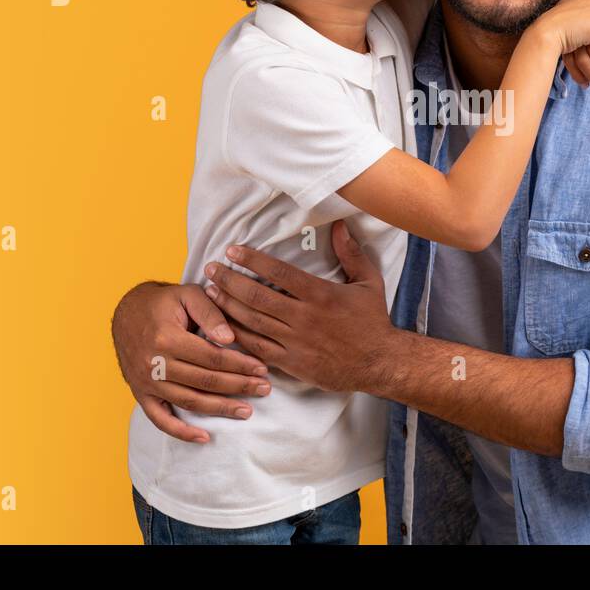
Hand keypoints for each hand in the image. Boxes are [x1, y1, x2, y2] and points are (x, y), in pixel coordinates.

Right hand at [111, 281, 271, 442]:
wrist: (126, 312)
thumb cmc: (163, 302)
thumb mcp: (187, 294)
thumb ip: (210, 313)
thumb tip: (229, 339)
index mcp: (167, 338)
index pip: (212, 358)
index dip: (240, 364)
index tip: (262, 368)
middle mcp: (154, 363)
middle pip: (205, 381)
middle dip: (238, 387)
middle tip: (264, 389)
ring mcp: (145, 382)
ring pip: (189, 402)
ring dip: (220, 409)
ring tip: (246, 410)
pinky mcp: (140, 394)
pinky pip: (160, 419)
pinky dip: (181, 432)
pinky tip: (204, 438)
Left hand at [202, 221, 394, 392]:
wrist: (379, 363)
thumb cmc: (373, 321)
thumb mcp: (369, 282)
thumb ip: (351, 253)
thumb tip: (339, 225)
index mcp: (320, 295)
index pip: (279, 273)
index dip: (252, 260)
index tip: (233, 250)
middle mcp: (304, 317)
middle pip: (257, 296)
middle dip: (229, 281)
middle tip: (211, 269)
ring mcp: (296, 342)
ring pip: (252, 322)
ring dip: (227, 306)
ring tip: (209, 293)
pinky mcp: (292, 363)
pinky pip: (258, 349)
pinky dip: (238, 337)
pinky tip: (223, 326)